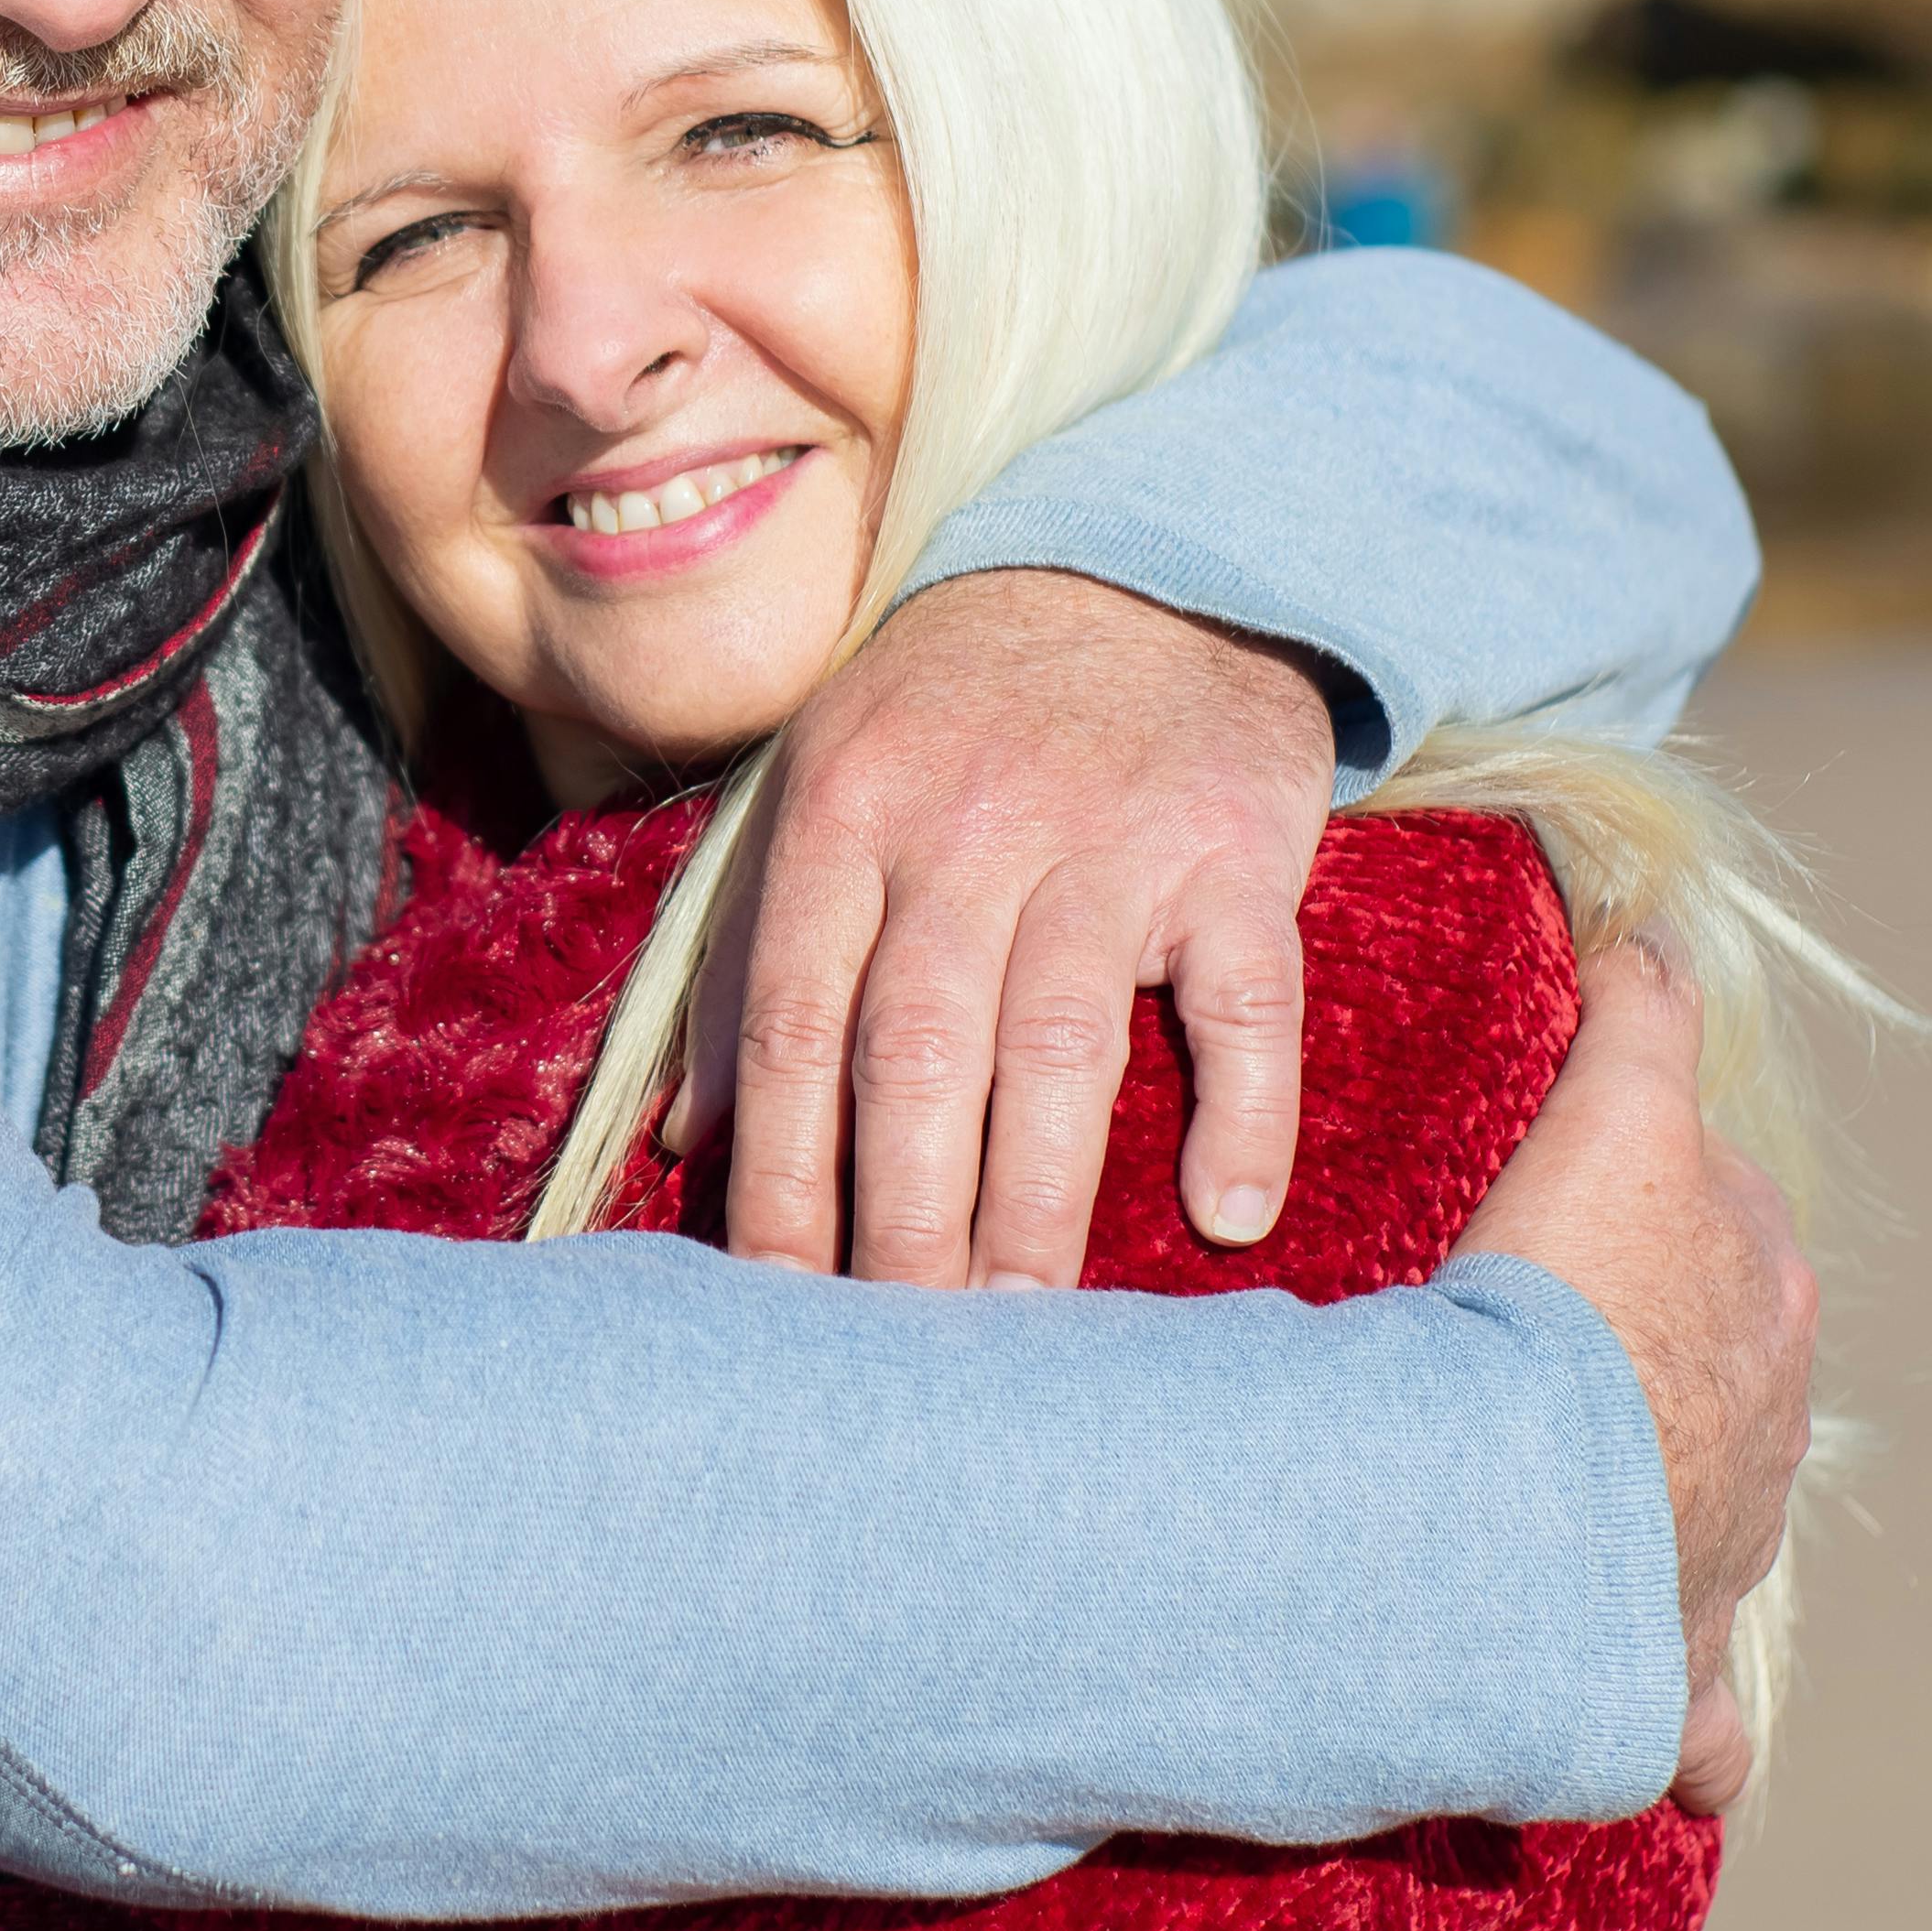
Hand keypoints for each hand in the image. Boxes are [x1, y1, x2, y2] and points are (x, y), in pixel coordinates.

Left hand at [689, 568, 1334, 1287]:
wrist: (1140, 571)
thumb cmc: (952, 716)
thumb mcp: (821, 790)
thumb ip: (746, 957)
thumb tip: (686, 1141)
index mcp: (843, 815)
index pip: (794, 1023)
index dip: (782, 1176)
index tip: (778, 1307)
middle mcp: (967, 826)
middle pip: (917, 1053)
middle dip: (902, 1224)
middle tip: (903, 1359)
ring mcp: (1109, 838)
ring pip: (1063, 1046)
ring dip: (1039, 1204)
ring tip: (1022, 1336)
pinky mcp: (1236, 851)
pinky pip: (1246, 1000)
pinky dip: (1244, 1112)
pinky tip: (1227, 1217)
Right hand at [1454, 937, 1817, 1814]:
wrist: (1524, 1500)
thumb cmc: (1556, 1311)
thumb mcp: (1612, 1124)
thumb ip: (1643, 1016)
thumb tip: (1662, 918)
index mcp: (1757, 1297)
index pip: (1728, 1212)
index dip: (1653, 1189)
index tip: (1580, 1192)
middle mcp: (1769, 1421)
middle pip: (1734, 1358)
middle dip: (1674, 1347)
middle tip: (1551, 1333)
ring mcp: (1729, 1550)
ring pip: (1720, 1519)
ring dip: (1666, 1508)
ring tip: (1564, 1496)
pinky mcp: (1677, 1677)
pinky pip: (1706, 1732)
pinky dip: (1694, 1737)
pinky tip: (1665, 1732)